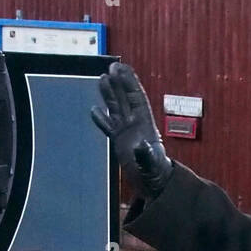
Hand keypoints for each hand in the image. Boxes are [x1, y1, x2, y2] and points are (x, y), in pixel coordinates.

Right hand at [91, 61, 172, 198]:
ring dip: (109, 94)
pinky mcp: (119, 142)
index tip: (123, 70)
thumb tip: (140, 146)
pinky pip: (108, 127)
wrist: (153, 184)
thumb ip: (146, 155)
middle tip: (112, 66)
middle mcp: (136, 125)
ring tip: (102, 78)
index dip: (130, 84)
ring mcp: (126, 132)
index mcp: (146, 125)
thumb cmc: (157, 174)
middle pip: (125, 99)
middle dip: (120, 83)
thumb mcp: (152, 164)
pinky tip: (94, 110)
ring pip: (116, 108)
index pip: (137, 99)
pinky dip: (101, 119)